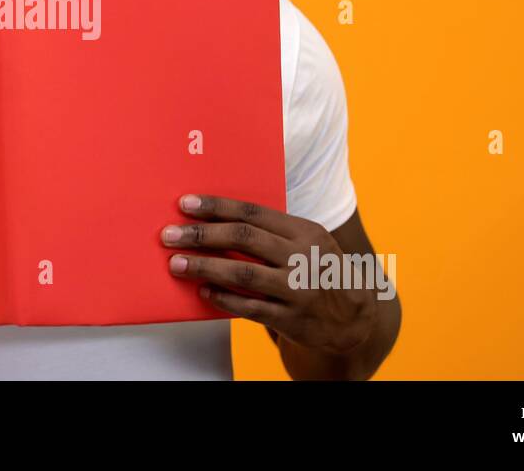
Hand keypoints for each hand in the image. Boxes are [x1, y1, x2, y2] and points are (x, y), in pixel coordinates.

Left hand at [161, 193, 375, 355]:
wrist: (354, 318)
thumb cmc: (316, 269)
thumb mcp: (307, 242)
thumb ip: (271, 232)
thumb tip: (215, 219)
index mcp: (304, 231)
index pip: (253, 213)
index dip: (217, 207)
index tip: (186, 204)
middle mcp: (301, 257)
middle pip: (244, 239)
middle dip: (202, 235)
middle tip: (170, 235)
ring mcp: (297, 290)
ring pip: (243, 274)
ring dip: (205, 267)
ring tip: (177, 264)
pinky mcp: (291, 319)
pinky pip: (250, 307)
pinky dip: (223, 298)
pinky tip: (203, 291)